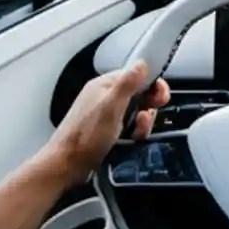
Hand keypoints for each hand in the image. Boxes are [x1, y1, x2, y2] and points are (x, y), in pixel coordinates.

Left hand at [41, 60, 169, 186]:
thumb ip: (128, 82)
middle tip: (147, 117)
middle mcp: (105, 97)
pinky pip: (130, 125)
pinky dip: (135, 132)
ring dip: (143, 122)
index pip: (136, 74)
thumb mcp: (111, 106)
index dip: (152, 84)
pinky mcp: (108, 130)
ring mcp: (106, 114)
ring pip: (137, 111)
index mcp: (104, 85)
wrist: (67, 165)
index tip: (160, 98)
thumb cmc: (86, 136)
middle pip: (139, 93)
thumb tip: (142, 63)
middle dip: (149, 105)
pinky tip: (131, 139)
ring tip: (136, 131)